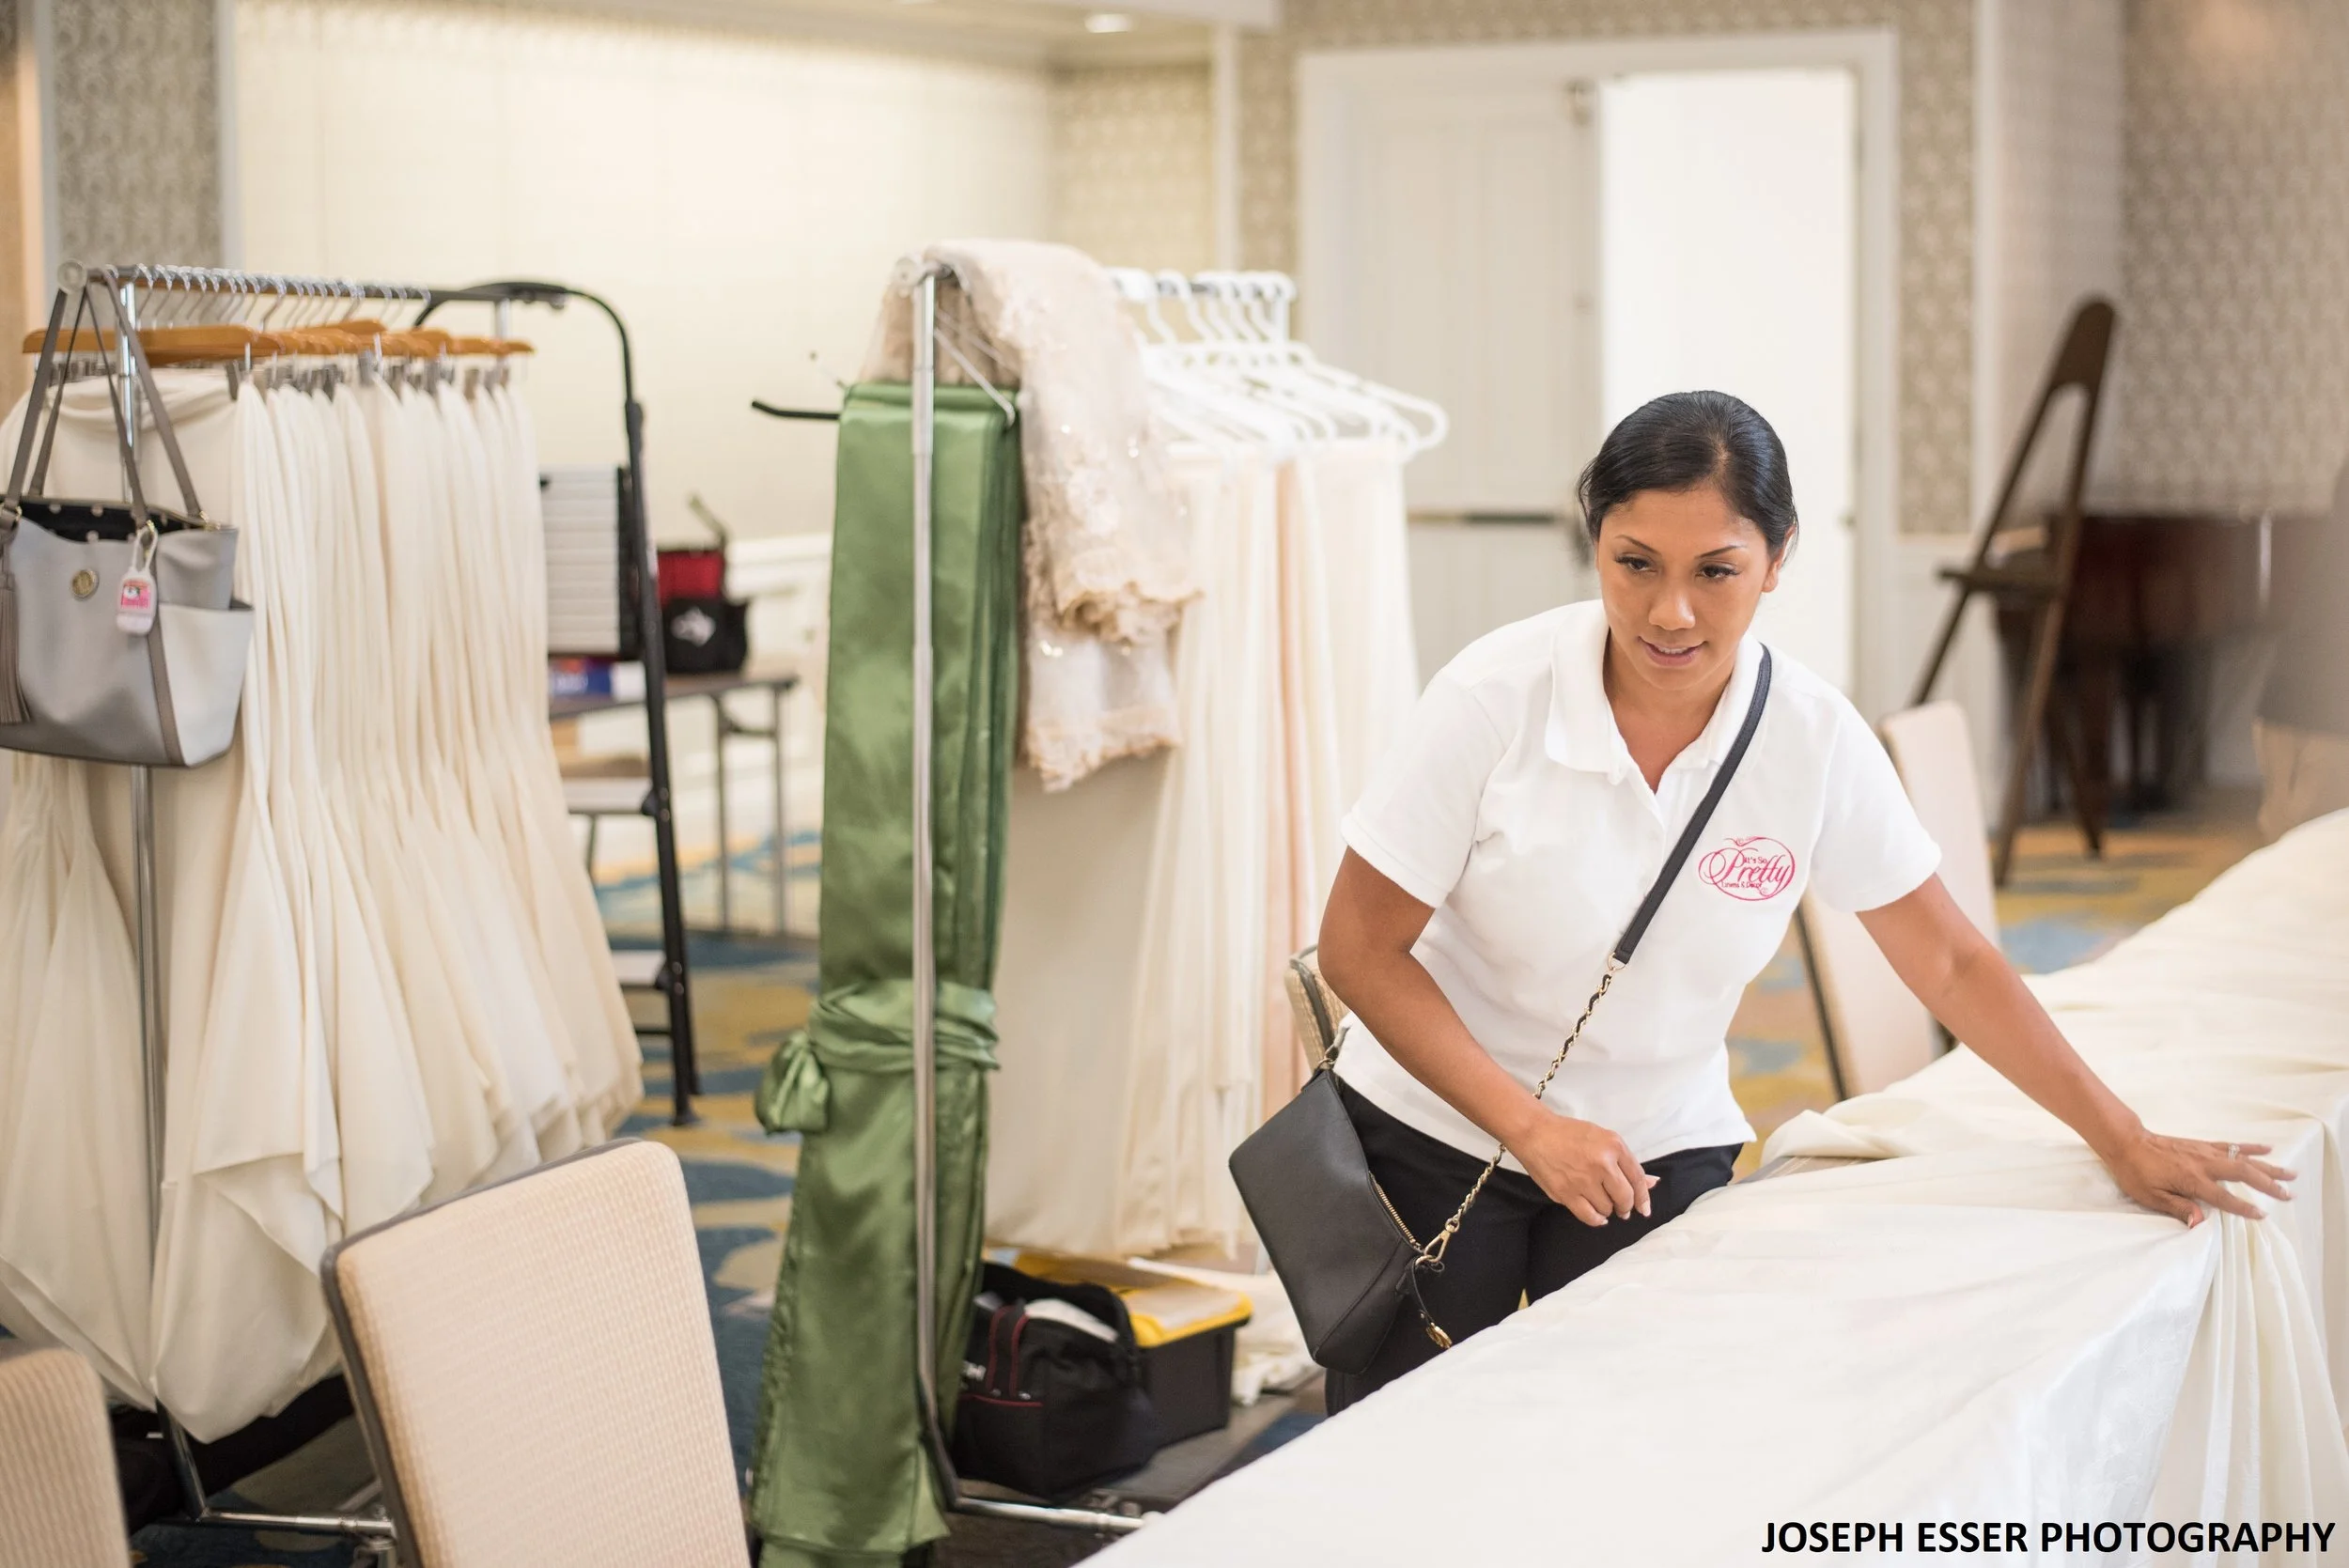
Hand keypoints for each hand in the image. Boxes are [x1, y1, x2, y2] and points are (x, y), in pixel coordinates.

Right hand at [1513, 1113, 1658, 1226]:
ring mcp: (1584, 1180)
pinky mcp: (1567, 1193)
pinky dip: (1596, 1219)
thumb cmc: (1570, 1134)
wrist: (1535, 1133)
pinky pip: (1589, 1216)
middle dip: (1626, 1206)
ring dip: (1607, 1209)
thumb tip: (1653, 1183)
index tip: (1644, 1209)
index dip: (1644, 1197)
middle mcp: (1602, 1163)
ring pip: (1607, 1208)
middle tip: (1622, 1209)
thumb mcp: (1603, 1139)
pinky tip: (1597, 1215)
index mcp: (1614, 1146)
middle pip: (1625, 1197)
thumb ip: (1627, 1163)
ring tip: (1599, 1200)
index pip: (1637, 1178)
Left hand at [2101, 1131, 2294, 1225]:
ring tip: (2291, 1173)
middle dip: (2268, 1184)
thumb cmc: (2136, 1172)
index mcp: (2192, 1180)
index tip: (2262, 1215)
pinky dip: (2250, 1148)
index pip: (2224, 1198)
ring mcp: (2205, 1152)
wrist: (2127, 1142)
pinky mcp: (2203, 1145)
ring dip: (2268, 1167)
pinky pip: (2231, 1146)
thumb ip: (2177, 1208)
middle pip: (2244, 1174)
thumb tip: (2200, 1223)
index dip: (2243, 1208)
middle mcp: (2203, 1164)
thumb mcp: (2151, 1196)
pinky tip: (2267, 1150)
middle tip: (2290, 1194)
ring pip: (2243, 1159)